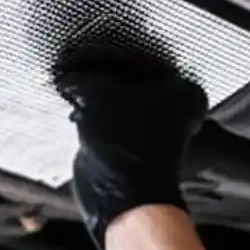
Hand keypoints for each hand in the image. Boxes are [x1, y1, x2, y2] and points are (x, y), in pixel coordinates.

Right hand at [54, 45, 207, 249]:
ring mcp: (151, 131)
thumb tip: (67, 75)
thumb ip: (80, 78)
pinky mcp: (129, 146)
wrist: (120, 194)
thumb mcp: (96, 93)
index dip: (108, 55)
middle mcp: (173, 111)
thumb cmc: (125, 146)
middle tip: (75, 71)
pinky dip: (91, 118)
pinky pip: (106, 122)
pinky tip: (75, 114)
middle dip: (100, 79)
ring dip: (93, 100)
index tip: (83, 54)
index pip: (139, 59)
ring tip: (71, 93)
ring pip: (115, 102)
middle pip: (128, 81)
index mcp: (181, 91)